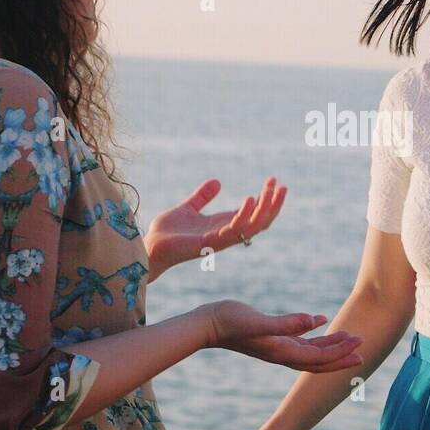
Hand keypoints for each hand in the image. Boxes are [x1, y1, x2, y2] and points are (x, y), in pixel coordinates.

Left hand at [144, 177, 286, 281]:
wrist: (148, 247)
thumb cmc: (166, 233)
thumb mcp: (188, 208)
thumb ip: (202, 197)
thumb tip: (217, 182)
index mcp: (223, 226)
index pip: (254, 215)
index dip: (266, 200)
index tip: (274, 182)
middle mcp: (226, 235)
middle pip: (259, 222)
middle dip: (272, 204)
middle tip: (280, 185)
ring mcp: (219, 240)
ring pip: (253, 227)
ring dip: (265, 208)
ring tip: (271, 189)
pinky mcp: (208, 244)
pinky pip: (233, 232)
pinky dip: (243, 217)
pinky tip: (249, 200)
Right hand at [203, 299, 362, 372]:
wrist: (207, 325)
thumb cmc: (230, 321)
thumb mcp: (259, 321)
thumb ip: (286, 324)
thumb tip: (314, 321)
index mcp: (282, 351)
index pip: (318, 359)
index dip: (340, 354)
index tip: (360, 345)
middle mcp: (282, 353)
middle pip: (319, 360)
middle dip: (342, 354)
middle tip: (363, 345)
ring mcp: (276, 346)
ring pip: (310, 351)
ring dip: (331, 345)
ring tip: (349, 336)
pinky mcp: (271, 337)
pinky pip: (298, 340)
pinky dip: (313, 335)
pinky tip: (321, 322)